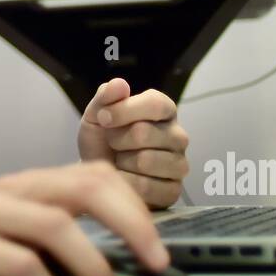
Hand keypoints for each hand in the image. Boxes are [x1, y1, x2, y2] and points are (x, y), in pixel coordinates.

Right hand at [0, 161, 169, 275]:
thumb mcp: (15, 237)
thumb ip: (57, 237)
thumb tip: (119, 260)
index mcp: (30, 186)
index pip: (98, 175)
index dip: (136, 206)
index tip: (158, 246)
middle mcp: (11, 190)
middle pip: (87, 188)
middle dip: (132, 224)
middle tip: (156, 262)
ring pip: (57, 226)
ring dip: (94, 266)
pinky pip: (18, 265)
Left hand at [77, 78, 188, 209]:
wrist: (97, 177)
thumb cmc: (102, 141)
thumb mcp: (96, 115)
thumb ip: (106, 97)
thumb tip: (119, 84)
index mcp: (164, 110)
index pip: (155, 104)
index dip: (124, 110)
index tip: (103, 118)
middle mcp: (178, 135)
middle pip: (144, 133)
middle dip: (117, 139)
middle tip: (112, 144)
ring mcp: (179, 164)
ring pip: (146, 160)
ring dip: (121, 163)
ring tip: (119, 161)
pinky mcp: (174, 191)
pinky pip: (147, 187)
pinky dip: (127, 185)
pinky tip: (125, 180)